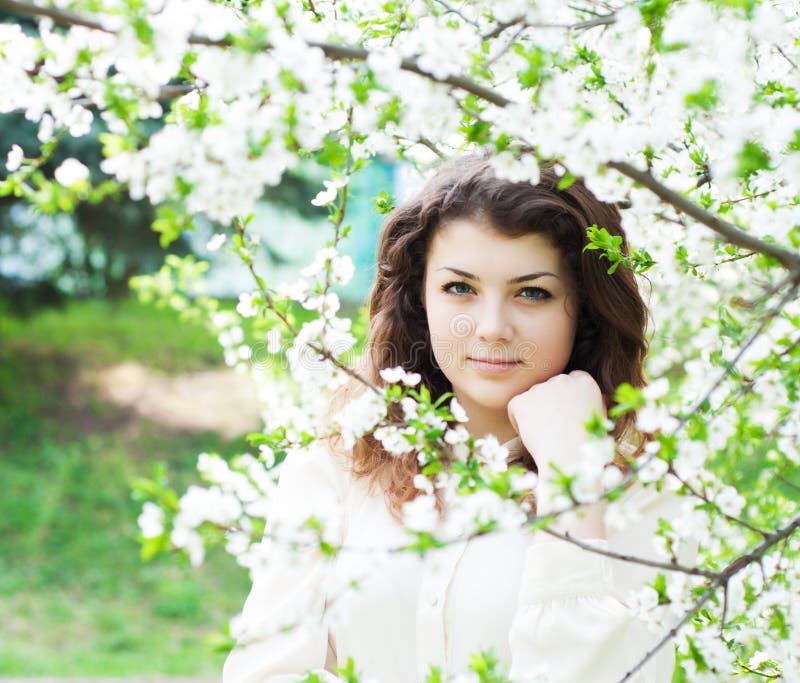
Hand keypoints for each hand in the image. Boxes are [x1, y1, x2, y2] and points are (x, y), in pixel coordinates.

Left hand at [507, 370, 605, 486]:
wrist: (569, 457)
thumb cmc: (587, 445)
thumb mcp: (599, 419)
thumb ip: (590, 402)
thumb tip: (582, 398)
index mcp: (585, 382)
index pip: (572, 380)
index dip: (566, 396)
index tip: (565, 412)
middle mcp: (563, 380)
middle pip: (549, 387)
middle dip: (548, 402)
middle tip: (553, 427)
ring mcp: (541, 388)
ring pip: (532, 397)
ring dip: (534, 412)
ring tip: (545, 435)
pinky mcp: (521, 400)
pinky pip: (515, 407)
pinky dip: (518, 421)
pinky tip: (531, 435)